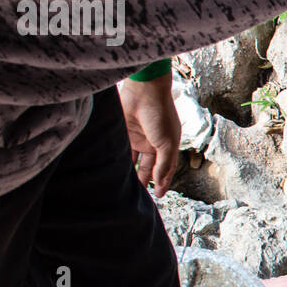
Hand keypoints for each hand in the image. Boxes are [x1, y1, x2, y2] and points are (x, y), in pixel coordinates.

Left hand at [118, 73, 180, 196]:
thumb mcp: (167, 142)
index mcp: (168, 144)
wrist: (143, 91)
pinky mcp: (125, 133)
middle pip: (149, 166)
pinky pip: (123, 151)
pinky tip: (118, 173)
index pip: (166, 167)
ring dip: (132, 173)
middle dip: (146, 180)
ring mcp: (139, 138)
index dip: (163, 181)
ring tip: (128, 188)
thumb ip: (164, 163)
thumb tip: (161, 181)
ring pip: (135, 161)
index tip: (159, 195)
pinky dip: (121, 162)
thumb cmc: (160, 113)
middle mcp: (154, 142)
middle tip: (141, 196)